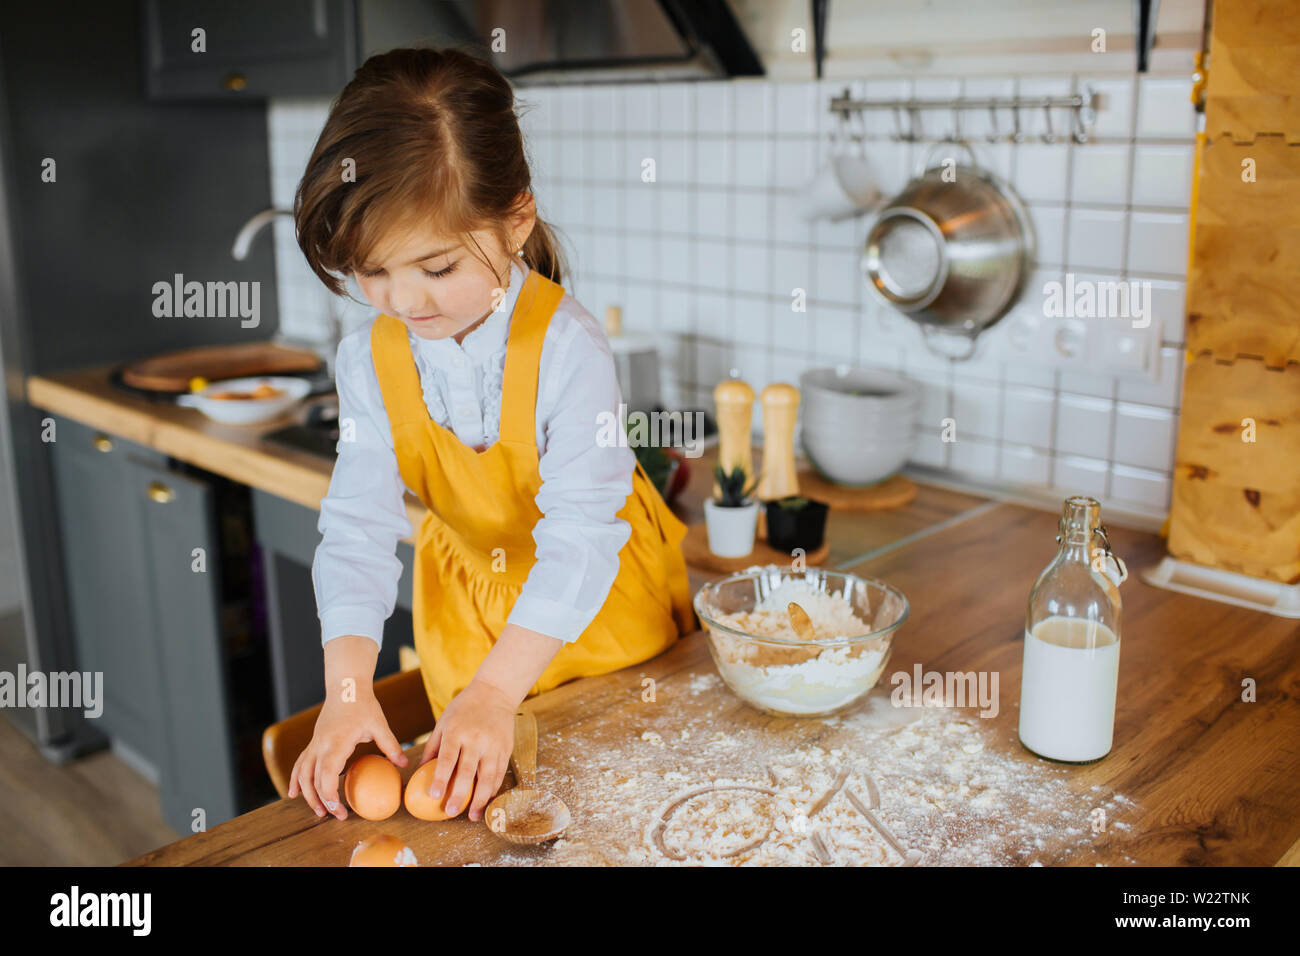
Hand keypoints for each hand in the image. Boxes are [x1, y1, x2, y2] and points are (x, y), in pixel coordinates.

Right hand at [288, 685, 408, 820]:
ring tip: (317, 812)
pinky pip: (300, 763)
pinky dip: (296, 779)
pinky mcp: (313, 742)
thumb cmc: (363, 704)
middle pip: (314, 779)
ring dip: (307, 794)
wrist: (346, 686)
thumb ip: (390, 745)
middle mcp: (321, 745)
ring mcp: (314, 743)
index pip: (327, 774)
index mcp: (337, 742)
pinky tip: (293, 792)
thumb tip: (404, 764)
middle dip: (322, 801)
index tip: (338, 810)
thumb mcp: (379, 724)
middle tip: (335, 817)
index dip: (329, 795)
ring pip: (303, 773)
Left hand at [419, 678, 515, 821]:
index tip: (434, 796)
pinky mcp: (506, 748)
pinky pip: (499, 773)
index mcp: (457, 731)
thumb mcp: (444, 721)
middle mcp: (476, 739)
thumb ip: (433, 747)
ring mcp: (493, 744)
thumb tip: (421, 772)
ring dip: (480, 798)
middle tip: (451, 812)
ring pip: (487, 776)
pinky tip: (486, 801)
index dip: (441, 778)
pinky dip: (493, 789)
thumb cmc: (464, 708)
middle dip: (459, 794)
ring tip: (473, 816)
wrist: (495, 692)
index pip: (448, 759)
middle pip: (468, 771)